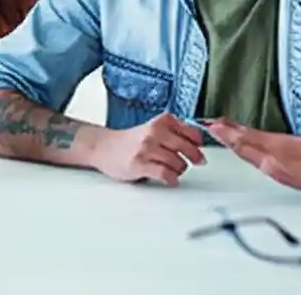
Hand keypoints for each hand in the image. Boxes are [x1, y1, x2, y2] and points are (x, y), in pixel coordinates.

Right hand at [90, 113, 205, 185]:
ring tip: (175, 170)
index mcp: (160, 121)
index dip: (198, 142)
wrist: (102, 147)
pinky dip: (172, 179)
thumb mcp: (152, 129)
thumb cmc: (129, 141)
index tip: (198, 147)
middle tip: (197, 161)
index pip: (191, 132)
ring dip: (180, 169)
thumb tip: (197, 144)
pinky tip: (170, 179)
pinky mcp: (139, 164)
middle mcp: (154, 132)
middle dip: (195, 157)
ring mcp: (146, 149)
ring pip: (177, 162)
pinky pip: (165, 174)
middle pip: (187, 147)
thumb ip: (173, 133)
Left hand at [205, 69, 300, 201]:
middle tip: (209, 125)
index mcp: (286, 150)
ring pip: (251, 159)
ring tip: (223, 134)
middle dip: (226, 136)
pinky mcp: (289, 181)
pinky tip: (247, 151)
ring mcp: (283, 175)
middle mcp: (279, 164)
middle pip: (244, 149)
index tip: (212, 122)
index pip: (249, 138)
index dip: (229, 130)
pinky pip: (261, 166)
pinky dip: (249, 156)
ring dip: (236, 146)